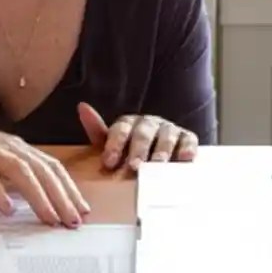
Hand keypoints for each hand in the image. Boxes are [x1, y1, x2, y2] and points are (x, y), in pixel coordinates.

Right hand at [0, 103, 88, 226]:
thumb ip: (4, 178)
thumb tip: (19, 203)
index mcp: (14, 147)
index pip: (50, 166)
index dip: (68, 187)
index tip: (81, 209)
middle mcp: (7, 147)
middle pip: (44, 171)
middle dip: (62, 197)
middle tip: (74, 221)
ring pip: (22, 173)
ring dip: (40, 197)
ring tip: (52, 218)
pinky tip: (9, 209)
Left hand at [77, 102, 198, 170]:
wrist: (161, 154)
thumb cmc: (131, 150)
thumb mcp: (112, 143)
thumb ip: (97, 130)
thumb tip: (82, 106)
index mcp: (129, 124)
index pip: (120, 129)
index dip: (114, 144)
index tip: (109, 162)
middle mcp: (149, 123)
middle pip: (144, 133)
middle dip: (138, 149)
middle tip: (134, 165)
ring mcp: (169, 130)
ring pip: (167, 135)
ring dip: (163, 149)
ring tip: (158, 164)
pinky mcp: (187, 139)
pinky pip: (189, 140)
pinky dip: (188, 147)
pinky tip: (186, 157)